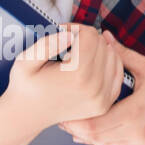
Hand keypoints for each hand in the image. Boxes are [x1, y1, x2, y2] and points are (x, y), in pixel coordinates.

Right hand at [7, 24, 124, 131]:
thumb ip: (46, 45)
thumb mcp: (25, 61)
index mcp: (77, 75)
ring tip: (76, 55)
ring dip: (98, 50)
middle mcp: (95, 87)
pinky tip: (92, 62)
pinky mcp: (106, 103)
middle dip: (86, 38)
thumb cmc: (25, 85)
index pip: (91, 35)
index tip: (62, 31)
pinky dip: (108, 62)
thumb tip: (69, 35)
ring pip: (113, 55)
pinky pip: (118, 72)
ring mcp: (102, 97)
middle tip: (68, 43)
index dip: (76, 28)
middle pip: (102, 44)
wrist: (26, 115)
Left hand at [59, 37, 144, 144]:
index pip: (91, 127)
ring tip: (89, 122)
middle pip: (96, 139)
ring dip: (97, 136)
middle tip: (70, 118)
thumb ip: (122, 55)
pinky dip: (114, 141)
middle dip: (81, 130)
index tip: (66, 113)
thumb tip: (101, 36)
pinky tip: (114, 128)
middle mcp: (139, 135)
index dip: (74, 123)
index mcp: (135, 113)